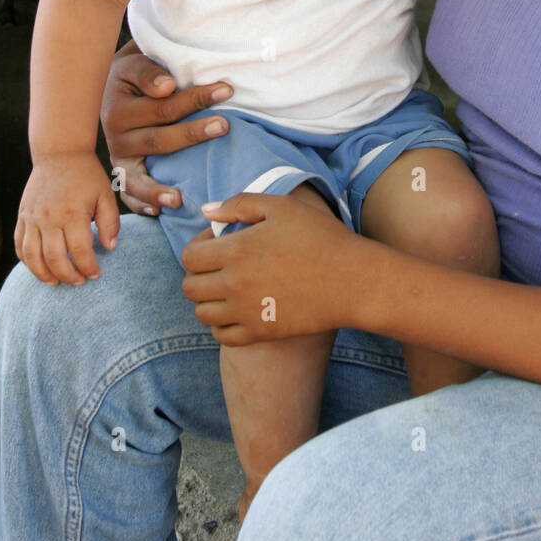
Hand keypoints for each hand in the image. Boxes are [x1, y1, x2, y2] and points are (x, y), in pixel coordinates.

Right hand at [15, 153, 119, 284]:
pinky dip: (26, 260)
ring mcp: (32, 218)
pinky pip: (19, 245)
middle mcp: (49, 218)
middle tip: (79, 282)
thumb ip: (110, 222)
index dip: (88, 267)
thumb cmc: (86, 176)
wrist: (60, 154)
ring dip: (43, 274)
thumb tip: (110, 248)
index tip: (96, 274)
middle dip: (68, 276)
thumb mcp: (105, 195)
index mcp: (73, 213)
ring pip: (32, 256)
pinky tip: (38, 267)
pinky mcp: (22, 216)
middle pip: (55, 258)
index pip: (80, 251)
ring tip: (56, 282)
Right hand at [100, 41, 233, 213]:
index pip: (163, 107)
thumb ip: (149, 73)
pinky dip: (141, 205)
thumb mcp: (135, 64)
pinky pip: (128, 195)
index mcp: (119, 110)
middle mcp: (115, 138)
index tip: (227, 89)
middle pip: (158, 141)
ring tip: (179, 199)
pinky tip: (159, 212)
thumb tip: (167, 87)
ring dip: (158, 190)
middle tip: (224, 126)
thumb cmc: (134, 76)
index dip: (196, 98)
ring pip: (138, 178)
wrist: (113, 87)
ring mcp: (118, 160)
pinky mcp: (122, 175)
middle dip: (192, 134)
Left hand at [181, 191, 360, 344]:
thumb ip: (240, 203)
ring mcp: (246, 312)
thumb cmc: (321, 237)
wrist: (352, 280)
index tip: (217, 242)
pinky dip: (222, 324)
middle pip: (190, 287)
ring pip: (202, 313)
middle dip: (198, 274)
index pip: (188, 257)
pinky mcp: (261, 332)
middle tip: (221, 265)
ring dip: (208, 300)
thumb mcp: (283, 207)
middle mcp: (234, 283)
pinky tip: (238, 310)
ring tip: (229, 287)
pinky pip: (222, 336)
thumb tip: (206, 210)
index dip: (198, 246)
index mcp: (236, 250)